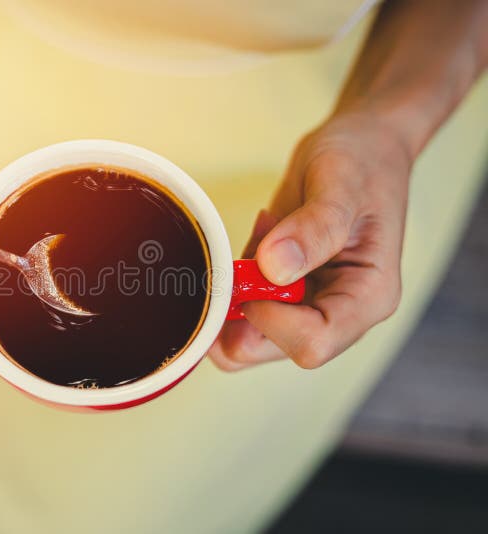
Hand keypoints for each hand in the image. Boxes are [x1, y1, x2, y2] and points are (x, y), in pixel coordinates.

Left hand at [209, 113, 411, 370]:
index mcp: (367, 298)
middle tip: (233, 261)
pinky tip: (254, 241)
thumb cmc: (362, 160)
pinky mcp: (279, 292)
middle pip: (269, 349)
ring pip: (245, 338)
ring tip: (254, 241)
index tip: (256, 272)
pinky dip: (229, 280)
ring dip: (229, 296)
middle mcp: (336, 312)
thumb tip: (275, 268)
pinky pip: (238, 310)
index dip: (270, 319)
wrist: (359, 146)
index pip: (312, 344)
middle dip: (236, 315)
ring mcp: (305, 306)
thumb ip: (314, 227)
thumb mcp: (341, 183)